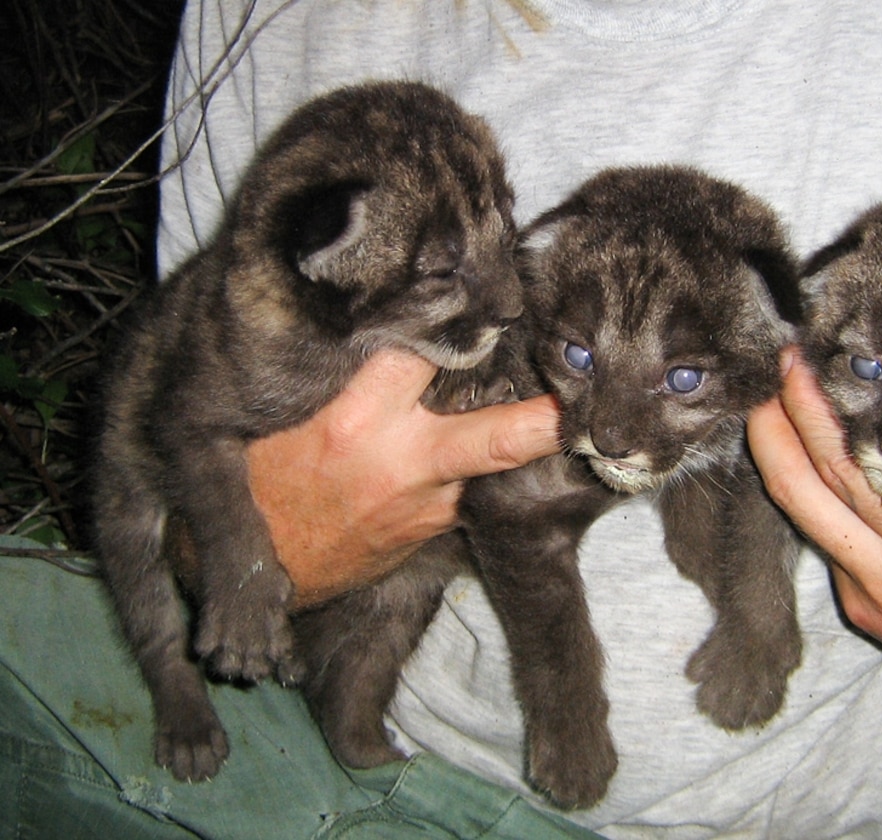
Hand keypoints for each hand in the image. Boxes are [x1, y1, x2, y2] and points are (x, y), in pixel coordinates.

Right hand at [248, 350, 559, 607]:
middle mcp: (403, 462)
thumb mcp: (284, 412)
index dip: (462, 320)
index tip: (492, 294)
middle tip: (589, 396)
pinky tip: (517, 443)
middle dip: (547, 417)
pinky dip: (491, 467)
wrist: (259, 568)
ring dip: (530, 438)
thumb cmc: (263, 477)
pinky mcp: (432, 531)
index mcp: (357, 419)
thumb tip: (384, 319)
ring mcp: (426, 504)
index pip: (424, 353)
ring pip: (497, 466)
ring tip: (574, 411)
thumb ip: (340, 373)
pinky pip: (473, 489)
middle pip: (496, 433)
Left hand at [747, 347, 881, 745]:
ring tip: (771, 396)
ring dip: (776, 452)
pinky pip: (825, 541)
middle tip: (784, 358)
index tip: (814, 356)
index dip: (827, 411)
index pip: (863, 464)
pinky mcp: (865, 611)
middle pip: (811, 484)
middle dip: (787, 415)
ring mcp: (871, 598)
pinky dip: (810, 492)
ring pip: (800, 514)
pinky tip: (814, 454)